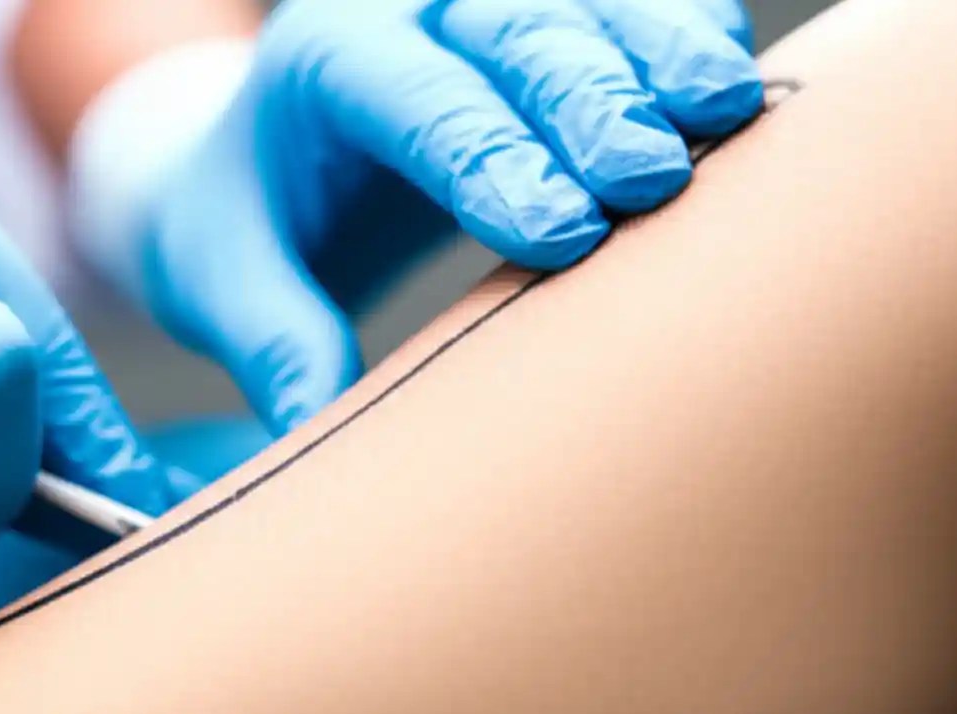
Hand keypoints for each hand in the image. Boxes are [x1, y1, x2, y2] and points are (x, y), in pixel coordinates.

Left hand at [70, 0, 762, 434]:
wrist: (255, 143)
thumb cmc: (245, 214)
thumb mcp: (226, 279)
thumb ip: (274, 339)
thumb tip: (313, 428)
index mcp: (323, 61)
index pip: (413, 100)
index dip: (488, 157)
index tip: (558, 234)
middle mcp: (402, 8)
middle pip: (510, 29)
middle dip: (587, 100)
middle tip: (650, 177)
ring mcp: (473, 1)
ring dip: (657, 49)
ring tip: (727, 110)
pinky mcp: (535, 12)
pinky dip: (681, 28)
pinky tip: (731, 78)